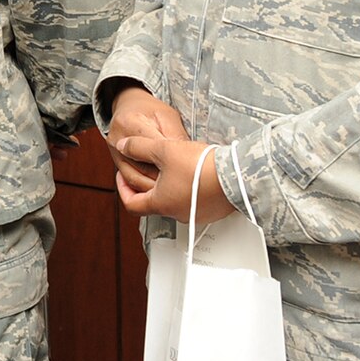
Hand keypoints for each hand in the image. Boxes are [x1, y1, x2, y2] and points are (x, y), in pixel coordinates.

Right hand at [104, 81, 187, 195]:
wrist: (128, 107)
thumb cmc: (149, 110)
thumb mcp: (167, 115)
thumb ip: (176, 135)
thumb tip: (186, 156)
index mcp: (129, 123)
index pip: (153, 149)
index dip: (172, 161)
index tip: (188, 168)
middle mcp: (116, 139)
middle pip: (143, 168)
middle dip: (166, 179)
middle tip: (186, 182)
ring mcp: (114, 153)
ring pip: (135, 179)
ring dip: (156, 187)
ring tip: (175, 188)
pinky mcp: (116, 163)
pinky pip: (131, 181)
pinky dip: (147, 187)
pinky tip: (162, 188)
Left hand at [112, 134, 233, 223]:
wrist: (237, 176)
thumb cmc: (201, 167)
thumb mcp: (163, 150)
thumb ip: (139, 147)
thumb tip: (123, 145)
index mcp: (161, 204)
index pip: (132, 204)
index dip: (122, 189)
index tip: (122, 176)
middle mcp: (178, 214)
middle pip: (154, 202)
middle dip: (148, 184)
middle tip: (147, 169)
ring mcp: (197, 214)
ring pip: (175, 201)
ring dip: (170, 186)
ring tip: (173, 167)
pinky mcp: (213, 211)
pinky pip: (194, 201)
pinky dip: (189, 189)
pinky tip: (195, 173)